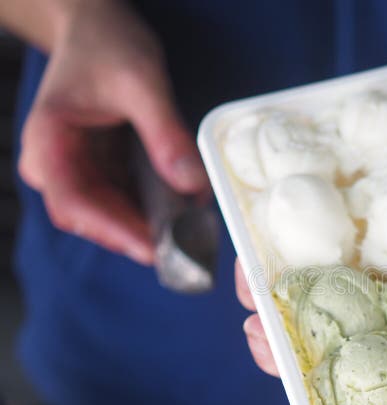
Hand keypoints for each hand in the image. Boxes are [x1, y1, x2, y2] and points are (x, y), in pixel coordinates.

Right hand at [18, 0, 207, 264]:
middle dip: (139, 233)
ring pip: (110, 215)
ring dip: (150, 223)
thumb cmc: (108, 46)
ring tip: (192, 227)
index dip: (115, 231)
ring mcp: (75, 170)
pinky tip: (185, 208)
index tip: (154, 248)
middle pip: (92, 218)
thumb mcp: (142, 82)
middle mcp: (53, 164)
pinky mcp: (98, 171)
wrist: (97, 28)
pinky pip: (124, 200)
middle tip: (186, 246)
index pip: (74, 202)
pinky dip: (154, 207)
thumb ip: (165, 133)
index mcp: (48, 142)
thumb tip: (192, 184)